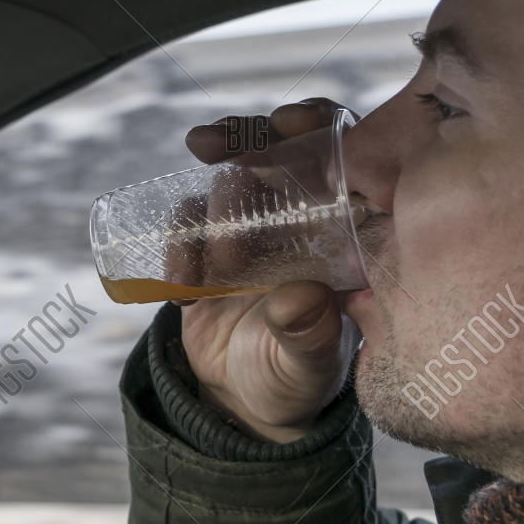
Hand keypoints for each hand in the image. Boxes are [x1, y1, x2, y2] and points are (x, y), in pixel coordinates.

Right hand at [175, 99, 360, 442]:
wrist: (244, 403)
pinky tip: (183, 284)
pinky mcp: (205, 250)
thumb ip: (310, 336)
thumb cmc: (297, 380)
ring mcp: (251, 230)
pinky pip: (185, 224)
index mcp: (346, 229)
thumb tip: (302, 298)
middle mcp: (301, 218)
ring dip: (213, 204)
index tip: (285, 121)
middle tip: (208, 145)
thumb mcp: (309, 366)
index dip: (315, 124)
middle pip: (278, 150)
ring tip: (218, 262)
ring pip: (229, 181)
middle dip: (244, 140)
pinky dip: (178, 244)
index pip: (341, 153)